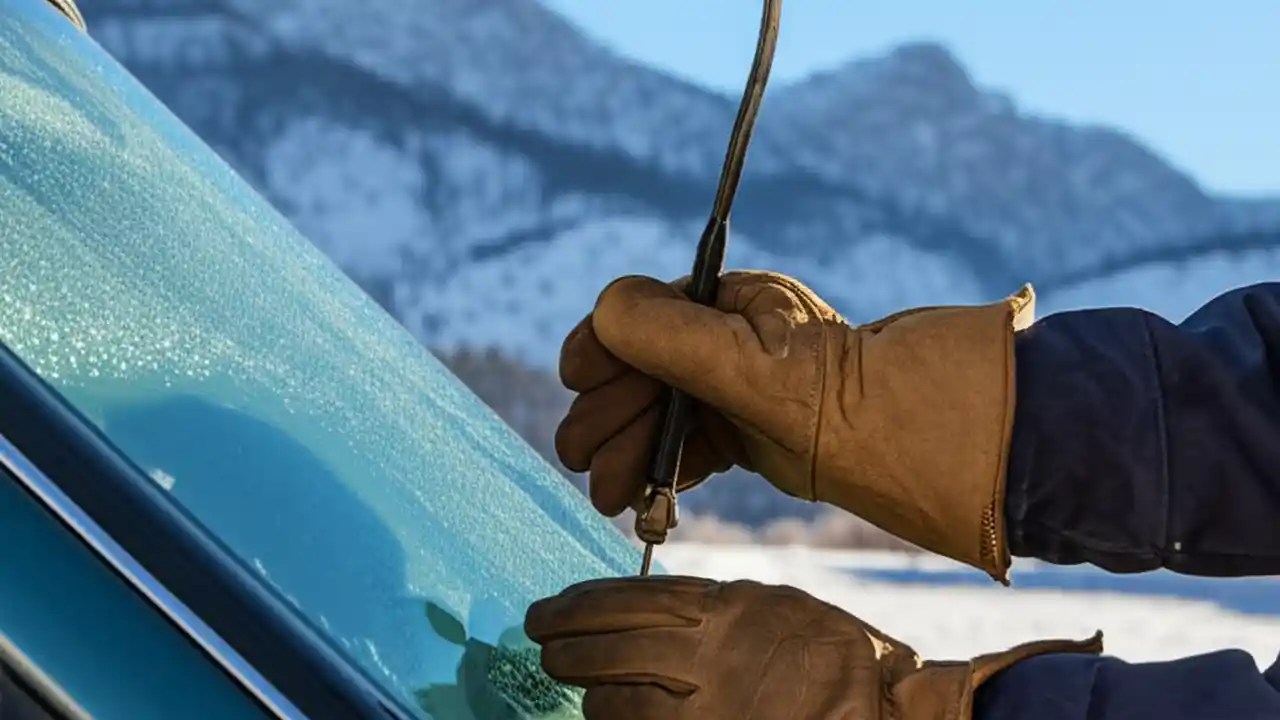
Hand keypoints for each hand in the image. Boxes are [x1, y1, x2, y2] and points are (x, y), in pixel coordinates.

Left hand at [525, 576, 1100, 719]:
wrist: (876, 708)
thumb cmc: (826, 650)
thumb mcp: (765, 604)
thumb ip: (708, 606)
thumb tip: (645, 609)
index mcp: (721, 608)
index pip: (628, 600)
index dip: (580, 604)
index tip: (551, 608)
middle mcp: (706, 653)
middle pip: (610, 644)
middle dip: (566, 643)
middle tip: (542, 639)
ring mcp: (705, 705)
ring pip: (615, 698)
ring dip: (587, 691)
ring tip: (571, 678)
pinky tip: (603, 713)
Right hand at [554, 271, 1034, 579]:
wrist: (914, 450)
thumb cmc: (843, 399)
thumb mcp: (753, 364)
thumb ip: (674, 335)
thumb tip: (607, 310)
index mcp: (730, 302)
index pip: (643, 316)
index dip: (603, 347)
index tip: (576, 381)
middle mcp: (729, 338)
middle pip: (644, 371)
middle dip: (609, 414)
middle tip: (580, 459)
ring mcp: (736, 386)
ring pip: (662, 414)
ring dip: (629, 451)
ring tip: (609, 496)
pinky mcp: (747, 430)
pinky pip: (689, 445)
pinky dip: (664, 469)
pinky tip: (645, 498)